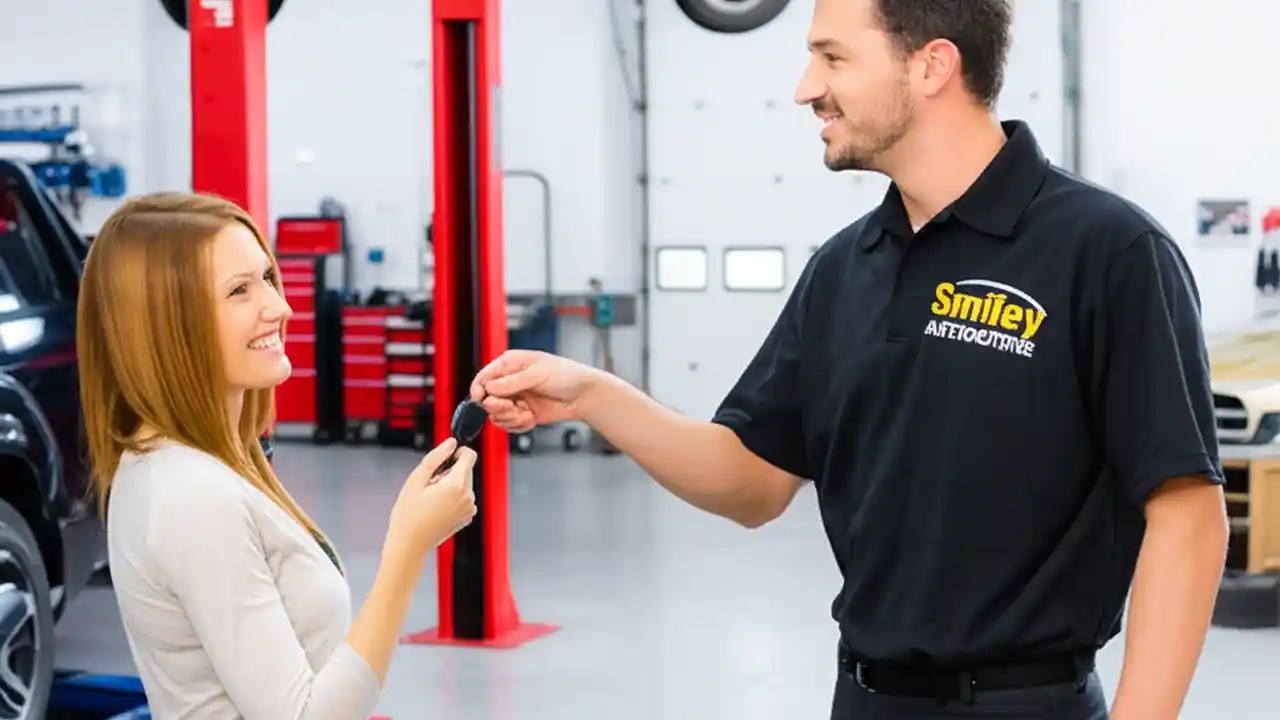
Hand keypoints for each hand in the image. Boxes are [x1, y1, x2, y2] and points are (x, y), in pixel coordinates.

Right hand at [384, 438, 477, 560]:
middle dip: (450, 471)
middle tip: (430, 485)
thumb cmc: (408, 514)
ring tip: (431, 499)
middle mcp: (468, 497)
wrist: (409, 545)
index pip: (470, 455)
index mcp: (457, 485)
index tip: (443, 461)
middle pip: (466, 469)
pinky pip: (464, 497)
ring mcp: (469, 509)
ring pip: (465, 483)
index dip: (456, 453)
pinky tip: (437, 508)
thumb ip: (437, 457)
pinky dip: (454, 497)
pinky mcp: (467, 517)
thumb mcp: (416, 479)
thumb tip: (452, 443)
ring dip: (451, 485)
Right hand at [470, 350, 599, 432]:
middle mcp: (509, 382)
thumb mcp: (538, 373)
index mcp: (510, 365)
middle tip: (513, 408)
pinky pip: (509, 425)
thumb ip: (512, 382)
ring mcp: (515, 399)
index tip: (484, 400)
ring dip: (510, 418)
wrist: (583, 395)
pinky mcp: (522, 414)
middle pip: (487, 399)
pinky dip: (518, 425)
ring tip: (526, 414)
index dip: (479, 390)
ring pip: (496, 415)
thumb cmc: (566, 375)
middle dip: (498, 407)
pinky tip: (531, 419)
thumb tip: (489, 388)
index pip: (483, 377)